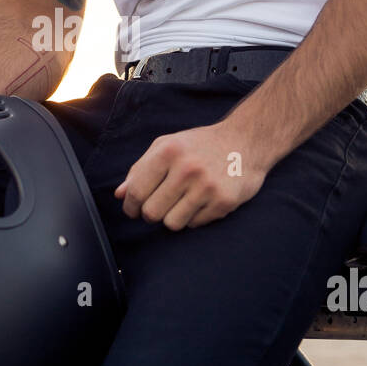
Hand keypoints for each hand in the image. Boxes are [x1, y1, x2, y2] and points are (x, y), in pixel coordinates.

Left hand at [113, 120, 269, 229]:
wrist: (246, 141)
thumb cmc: (201, 145)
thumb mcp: (167, 146)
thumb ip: (140, 169)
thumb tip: (120, 195)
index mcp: (168, 151)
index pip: (137, 191)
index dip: (131, 206)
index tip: (133, 210)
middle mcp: (187, 168)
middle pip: (152, 212)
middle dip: (151, 214)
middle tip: (159, 206)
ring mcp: (207, 186)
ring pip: (172, 223)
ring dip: (173, 217)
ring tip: (181, 202)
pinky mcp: (224, 201)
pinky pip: (194, 224)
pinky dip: (194, 217)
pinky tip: (201, 201)